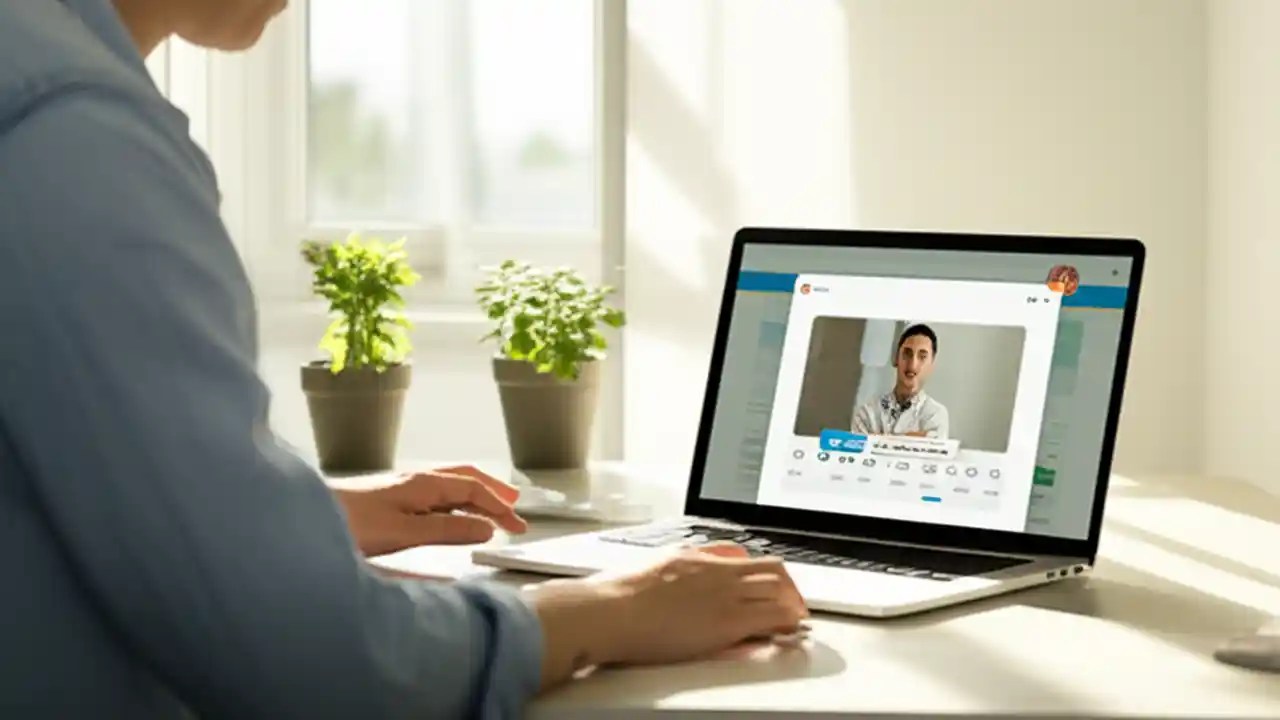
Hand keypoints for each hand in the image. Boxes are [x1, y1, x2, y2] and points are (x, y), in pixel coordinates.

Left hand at [335, 466, 527, 556]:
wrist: (307, 518)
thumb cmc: (351, 524)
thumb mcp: (405, 532)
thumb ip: (447, 531)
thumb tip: (486, 529)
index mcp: (424, 483)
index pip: (473, 489)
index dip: (498, 507)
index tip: (517, 525)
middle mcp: (417, 480)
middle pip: (465, 480)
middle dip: (492, 492)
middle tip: (515, 508)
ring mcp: (403, 489)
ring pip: (451, 487)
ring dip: (476, 496)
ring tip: (493, 508)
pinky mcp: (392, 500)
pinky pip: (436, 497)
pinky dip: (456, 504)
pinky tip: (453, 516)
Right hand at [526, 543, 807, 688]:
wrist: (610, 611)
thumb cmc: (617, 598)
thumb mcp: (649, 569)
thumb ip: (671, 569)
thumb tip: (681, 573)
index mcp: (695, 558)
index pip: (742, 556)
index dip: (759, 572)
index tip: (763, 584)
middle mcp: (716, 572)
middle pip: (770, 568)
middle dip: (786, 585)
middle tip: (790, 603)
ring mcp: (724, 595)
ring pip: (778, 590)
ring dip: (791, 604)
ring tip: (793, 620)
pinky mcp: (727, 623)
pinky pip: (772, 619)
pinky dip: (786, 624)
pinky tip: (787, 632)